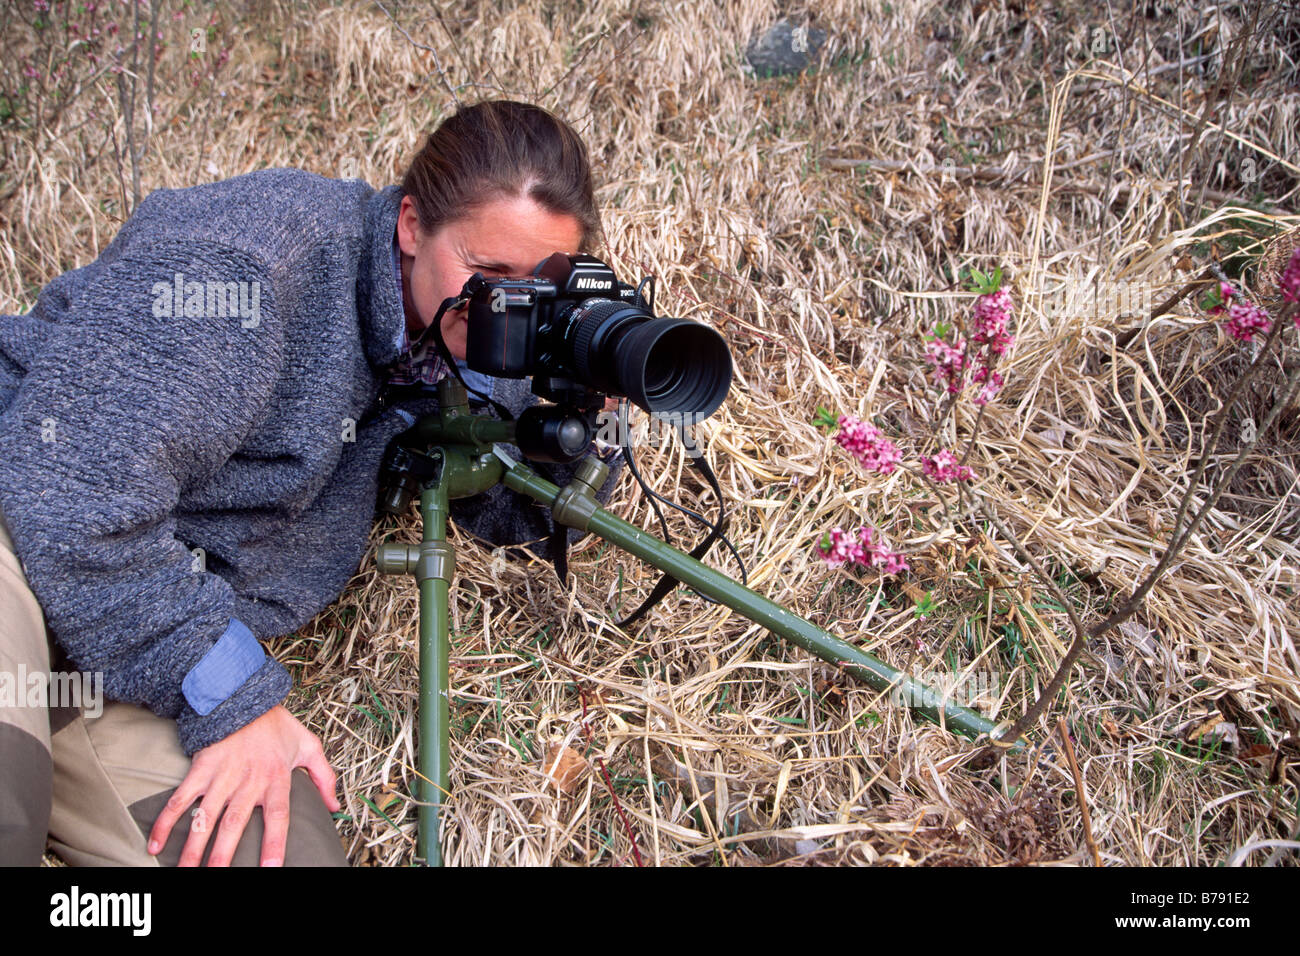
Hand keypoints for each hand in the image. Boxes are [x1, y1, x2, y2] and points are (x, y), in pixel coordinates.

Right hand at [147, 705, 340, 866]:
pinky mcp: (199, 770)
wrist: (242, 695)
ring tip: (185, 873)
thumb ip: (325, 777)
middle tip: (216, 878)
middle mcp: (248, 781)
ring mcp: (221, 776)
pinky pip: (179, 800)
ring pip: (204, 819)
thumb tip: (335, 806)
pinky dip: (165, 823)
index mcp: (275, 778)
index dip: (275, 843)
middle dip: (223, 856)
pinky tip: (156, 845)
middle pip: (234, 825)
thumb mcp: (309, 746)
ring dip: (193, 848)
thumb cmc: (276, 724)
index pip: (278, 817)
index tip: (271, 868)